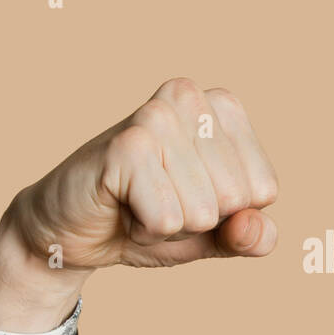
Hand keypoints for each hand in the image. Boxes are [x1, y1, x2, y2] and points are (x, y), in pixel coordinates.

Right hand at [0, 77, 279, 331]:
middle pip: (235, 200)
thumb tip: (255, 229)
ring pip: (204, 212)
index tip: (185, 198)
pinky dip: (145, 230)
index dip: (226, 214)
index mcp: (223, 108)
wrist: (69, 231)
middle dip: (196, 219)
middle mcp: (192, 98)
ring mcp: (157, 116)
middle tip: (156, 201)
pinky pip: (169, 219)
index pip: (264, 190)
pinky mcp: (127, 146)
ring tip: (138, 201)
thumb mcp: (211, 234)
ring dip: (169, 225)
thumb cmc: (147, 219)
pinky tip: (121, 205)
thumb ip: (248, 236)